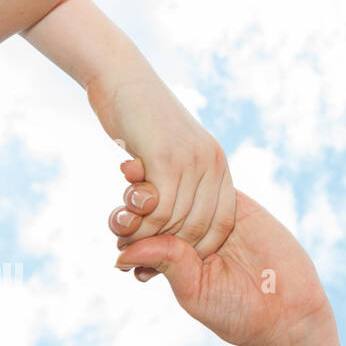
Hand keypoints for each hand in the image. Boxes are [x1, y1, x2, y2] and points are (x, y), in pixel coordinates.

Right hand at [91, 70, 233, 259]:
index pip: (223, 222)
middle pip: (201, 228)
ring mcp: (192, 161)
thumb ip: (179, 181)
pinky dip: (140, 227)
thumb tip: (173, 223)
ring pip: (178, 223)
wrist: (122, 83)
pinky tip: (123, 224)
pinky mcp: (166, 159)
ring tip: (124, 245)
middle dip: (170, 252)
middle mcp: (213, 164)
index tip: (173, 262)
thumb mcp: (171, 151)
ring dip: (148, 240)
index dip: (199, 248)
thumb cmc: (141, 121)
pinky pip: (160, 211)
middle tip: (140, 261)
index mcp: (219, 164)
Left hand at [113, 184, 328, 345]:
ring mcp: (213, 216)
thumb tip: (121, 252)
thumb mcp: (194, 291)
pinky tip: (176, 176)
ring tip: (138, 179)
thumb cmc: (237, 312)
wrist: (287, 310)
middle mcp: (188, 233)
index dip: (127, 221)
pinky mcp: (238, 205)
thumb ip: (167, 264)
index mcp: (171, 255)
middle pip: (157, 206)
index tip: (119, 220)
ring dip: (159, 182)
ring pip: (180, 191)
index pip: (142, 230)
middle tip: (131, 203)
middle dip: (138, 200)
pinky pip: (214, 186)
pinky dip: (194, 179)